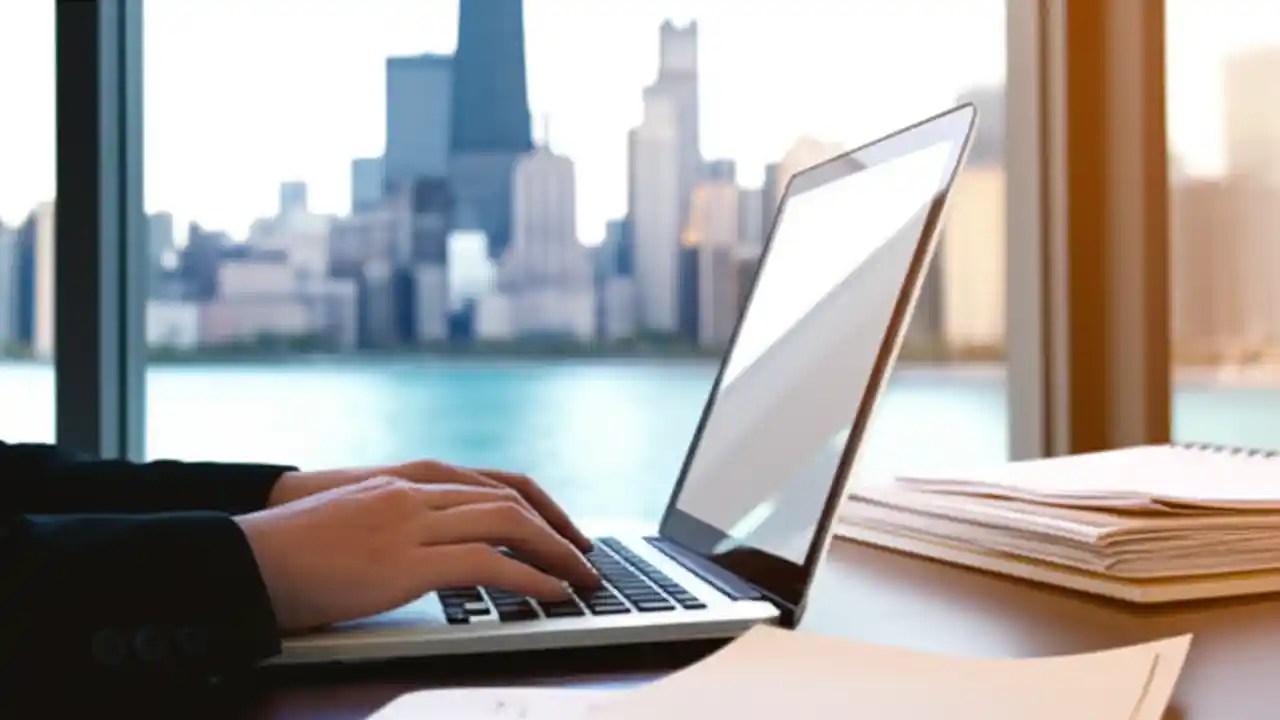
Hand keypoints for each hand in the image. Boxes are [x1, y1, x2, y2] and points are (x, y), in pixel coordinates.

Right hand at [236, 476, 602, 631]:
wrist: (241, 560)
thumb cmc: (287, 553)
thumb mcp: (350, 526)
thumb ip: (393, 529)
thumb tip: (423, 556)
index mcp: (403, 485)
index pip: (490, 485)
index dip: (535, 507)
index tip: (561, 531)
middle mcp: (413, 495)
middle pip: (508, 500)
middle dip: (555, 529)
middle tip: (585, 557)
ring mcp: (410, 524)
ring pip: (506, 524)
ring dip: (554, 552)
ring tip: (582, 579)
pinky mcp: (404, 561)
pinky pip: (486, 564)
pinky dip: (529, 577)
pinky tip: (551, 593)